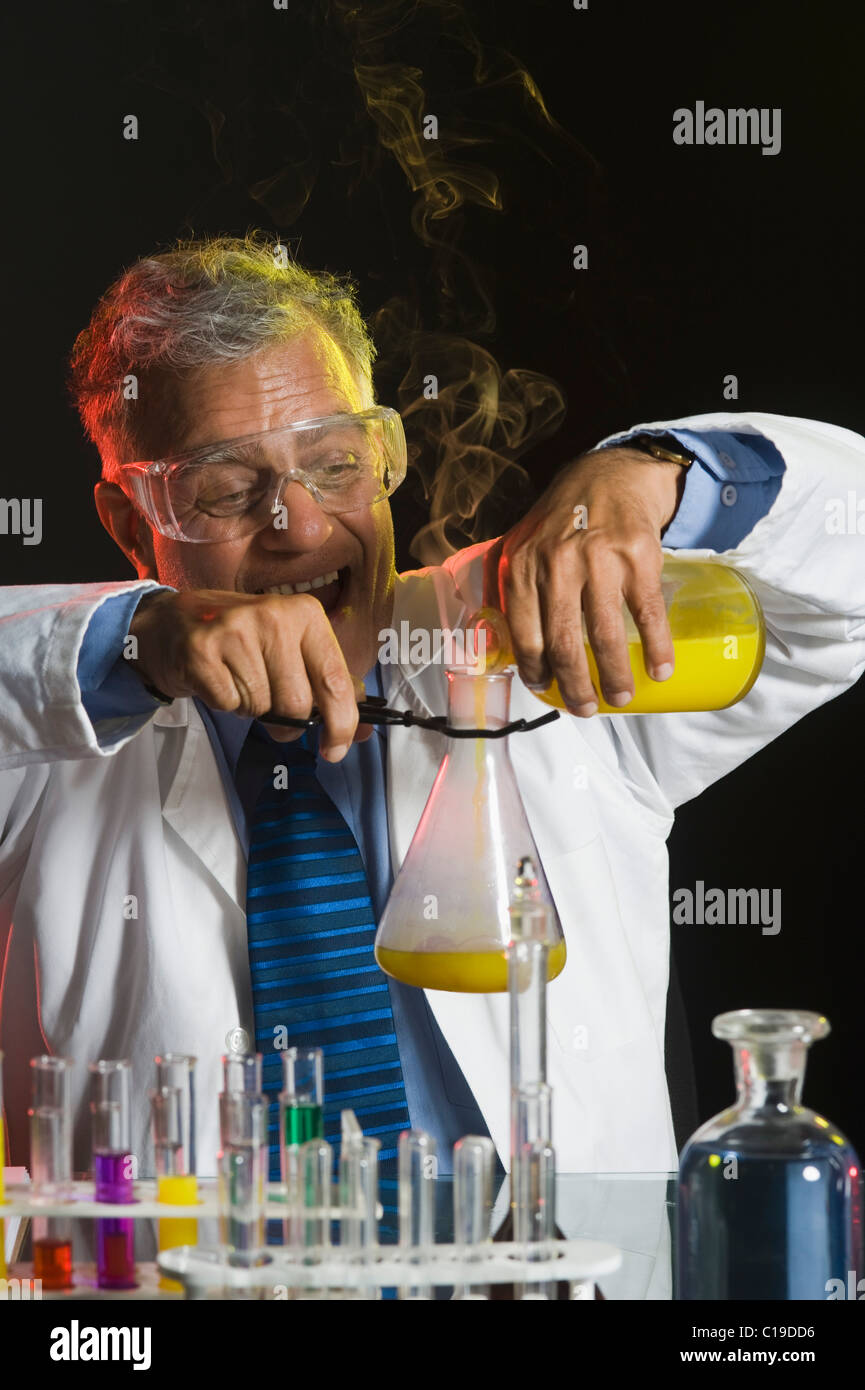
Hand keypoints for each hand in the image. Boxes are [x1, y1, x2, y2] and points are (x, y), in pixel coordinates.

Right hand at [128, 589, 370, 758]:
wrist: (176, 621)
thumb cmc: (244, 641)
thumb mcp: (292, 649)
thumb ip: (328, 687)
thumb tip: (361, 732)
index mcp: (305, 614)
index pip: (334, 680)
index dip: (340, 723)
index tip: (336, 748)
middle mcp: (273, 615)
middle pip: (296, 703)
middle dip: (286, 720)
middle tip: (269, 705)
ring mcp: (234, 630)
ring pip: (261, 707)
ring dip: (251, 708)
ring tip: (238, 680)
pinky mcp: (201, 650)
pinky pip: (228, 705)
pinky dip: (225, 703)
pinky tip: (217, 678)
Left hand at [483, 446, 684, 713]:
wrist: (609, 475)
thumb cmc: (561, 521)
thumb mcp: (521, 544)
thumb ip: (509, 589)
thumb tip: (500, 642)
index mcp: (523, 566)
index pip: (525, 634)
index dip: (536, 670)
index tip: (547, 691)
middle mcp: (557, 563)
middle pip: (565, 641)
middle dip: (576, 685)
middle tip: (585, 709)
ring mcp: (599, 559)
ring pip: (605, 633)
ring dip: (615, 674)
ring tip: (619, 698)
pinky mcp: (637, 555)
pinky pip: (647, 612)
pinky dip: (656, 646)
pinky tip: (661, 669)